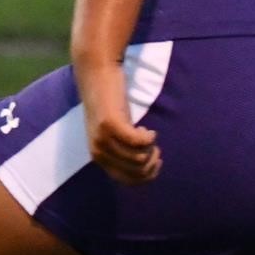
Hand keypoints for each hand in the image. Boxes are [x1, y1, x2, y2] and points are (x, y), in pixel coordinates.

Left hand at [77, 61, 160, 185]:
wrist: (97, 75)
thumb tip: (145, 170)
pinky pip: (139, 142)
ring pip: (139, 159)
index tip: (156, 162)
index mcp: (98, 157)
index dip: (146, 175)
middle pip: (136, 172)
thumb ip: (122, 150)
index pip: (127, 180)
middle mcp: (98, 151)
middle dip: (152, 162)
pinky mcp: (111, 124)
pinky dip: (149, 138)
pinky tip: (148, 129)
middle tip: (154, 147)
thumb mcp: (114, 132)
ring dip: (151, 149)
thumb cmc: (110, 104)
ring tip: (150, 136)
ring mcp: (103, 138)